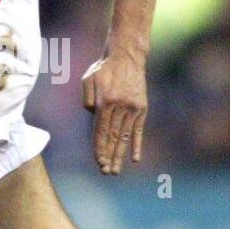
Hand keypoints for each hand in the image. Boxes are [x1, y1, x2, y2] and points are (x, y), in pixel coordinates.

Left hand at [82, 51, 147, 174]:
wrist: (127, 55)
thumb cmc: (103, 68)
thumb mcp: (88, 79)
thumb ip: (87, 99)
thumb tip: (93, 117)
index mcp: (105, 101)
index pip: (101, 131)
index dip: (100, 148)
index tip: (99, 162)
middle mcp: (119, 106)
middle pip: (113, 137)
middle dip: (109, 156)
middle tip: (106, 172)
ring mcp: (132, 107)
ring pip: (125, 136)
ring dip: (120, 155)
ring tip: (116, 171)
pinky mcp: (142, 107)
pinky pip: (138, 129)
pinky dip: (136, 144)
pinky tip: (135, 159)